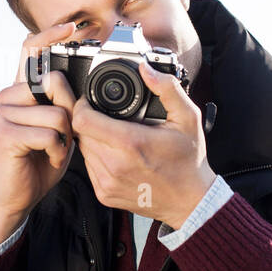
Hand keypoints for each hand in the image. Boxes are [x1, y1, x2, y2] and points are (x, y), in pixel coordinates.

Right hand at [0, 21, 79, 247]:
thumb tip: (75, 85)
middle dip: (71, 110)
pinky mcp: (5, 133)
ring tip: (54, 151)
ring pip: (56, 112)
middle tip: (65, 135)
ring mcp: (3, 112)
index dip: (49, 35)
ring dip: (65, 137)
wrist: (17, 197)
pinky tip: (48, 160)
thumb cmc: (40, 161)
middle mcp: (9, 96)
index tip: (71, 27)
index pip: (30, 50)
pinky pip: (48, 133)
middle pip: (53, 81)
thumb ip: (66, 105)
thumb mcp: (60, 128)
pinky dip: (57, 151)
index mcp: (22, 90)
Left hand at [71, 59, 216, 229]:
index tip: (91, 101)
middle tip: (105, 116)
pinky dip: (96, 158)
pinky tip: (115, 154)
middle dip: (89, 120)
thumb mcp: (187, 118)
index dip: (82, 105)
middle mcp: (115, 165)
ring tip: (113, 135)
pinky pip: (89, 168)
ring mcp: (107, 182)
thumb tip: (146, 68)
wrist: (190, 202)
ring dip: (92, 139)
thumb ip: (167, 89)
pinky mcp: (104, 194)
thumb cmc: (189, 161)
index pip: (83, 120)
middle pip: (81, 133)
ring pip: (83, 150)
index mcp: (131, 143)